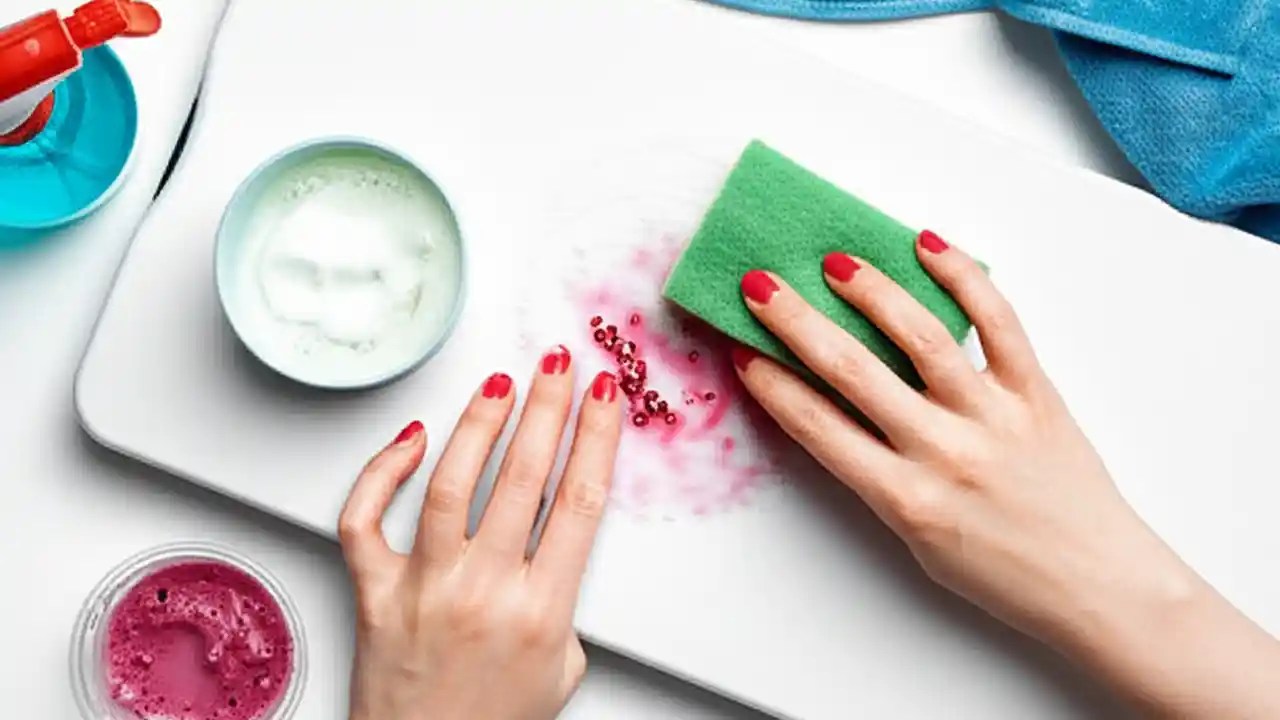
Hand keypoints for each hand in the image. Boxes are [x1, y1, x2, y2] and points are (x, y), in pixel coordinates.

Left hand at [338, 352, 621, 719]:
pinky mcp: (374, 594)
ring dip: (480, 425)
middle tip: (557, 362)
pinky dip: (381, 472)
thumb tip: (554, 540)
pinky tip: (412, 437)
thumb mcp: (561, 669)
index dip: (598, 436)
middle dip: (548, 407)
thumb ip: (562, 600)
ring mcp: (425, 589)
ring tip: (500, 386)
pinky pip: (366, 520)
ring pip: (450, 484)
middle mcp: (484, 592)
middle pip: (523, 477)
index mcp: (543, 611)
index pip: (580, 501)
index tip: (606, 393)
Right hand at [732, 231, 1279, 717]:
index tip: (740, 349)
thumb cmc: (1003, 572)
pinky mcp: (1036, 392)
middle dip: (795, 322)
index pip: (816, 426)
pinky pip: (999, 323)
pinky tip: (928, 244)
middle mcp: (944, 452)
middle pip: (852, 372)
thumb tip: (836, 408)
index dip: (771, 383)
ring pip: (922, 337)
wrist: (1098, 585)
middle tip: (760, 286)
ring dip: (872, 291)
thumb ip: (876, 475)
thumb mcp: (917, 539)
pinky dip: (964, 277)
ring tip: (835, 261)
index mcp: (905, 498)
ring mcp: (992, 416)